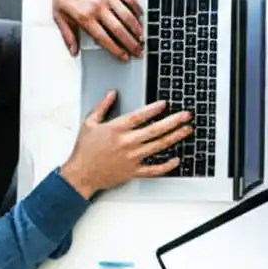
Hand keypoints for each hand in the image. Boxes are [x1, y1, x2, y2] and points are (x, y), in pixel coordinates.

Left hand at [49, 0, 143, 60]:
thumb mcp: (59, 15)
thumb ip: (67, 35)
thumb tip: (73, 51)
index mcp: (84, 16)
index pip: (104, 38)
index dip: (116, 50)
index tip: (124, 56)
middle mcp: (98, 7)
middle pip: (119, 30)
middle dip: (131, 43)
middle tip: (138, 51)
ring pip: (127, 16)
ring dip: (136, 29)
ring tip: (141, 37)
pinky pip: (130, 1)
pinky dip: (137, 10)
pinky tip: (140, 17)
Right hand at [58, 91, 192, 197]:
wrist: (80, 175)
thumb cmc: (84, 150)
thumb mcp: (89, 124)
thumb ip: (102, 107)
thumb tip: (112, 93)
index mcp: (116, 130)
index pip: (139, 116)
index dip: (153, 109)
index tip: (165, 104)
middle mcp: (126, 143)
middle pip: (155, 130)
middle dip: (173, 121)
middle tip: (186, 115)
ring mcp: (132, 158)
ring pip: (159, 146)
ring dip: (175, 137)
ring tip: (187, 129)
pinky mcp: (134, 171)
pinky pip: (154, 169)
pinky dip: (167, 165)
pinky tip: (177, 159)